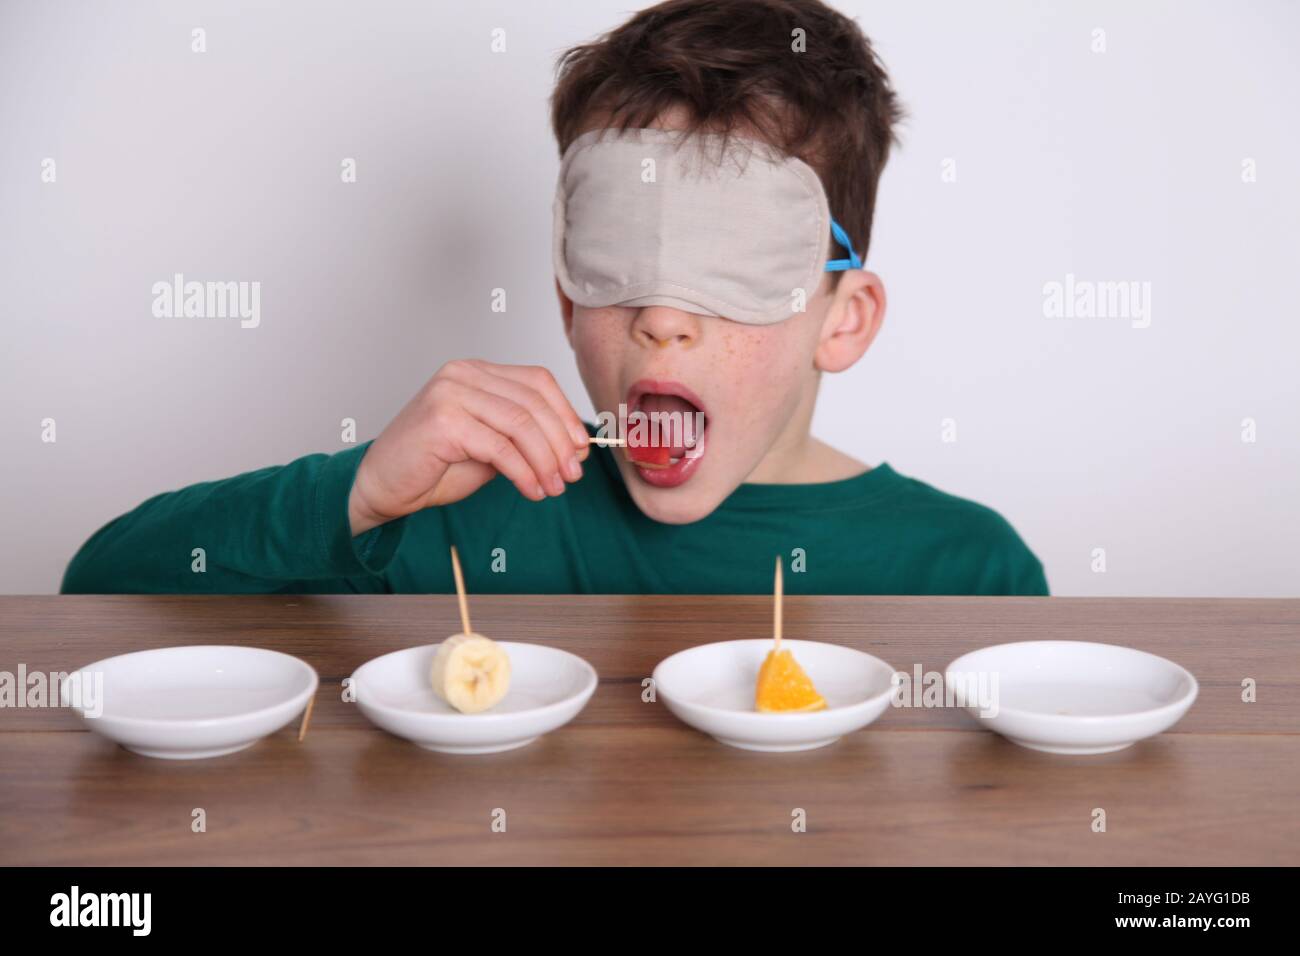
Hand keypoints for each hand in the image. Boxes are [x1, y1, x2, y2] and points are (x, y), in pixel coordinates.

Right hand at [348, 360, 589, 534]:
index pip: (538, 381)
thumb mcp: (492, 448)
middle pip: (533, 402)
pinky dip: (524, 472)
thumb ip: (527, 439)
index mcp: (476, 372)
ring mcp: (450, 393)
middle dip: (560, 442)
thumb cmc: (434, 467)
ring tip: (553, 487)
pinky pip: (501, 447)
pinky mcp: (442, 421)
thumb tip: (576, 448)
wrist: (381, 487)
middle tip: (572, 475)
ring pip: (521, 424)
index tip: (581, 450)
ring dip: (545, 460)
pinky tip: (531, 490)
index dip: (565, 415)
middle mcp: (463, 374)